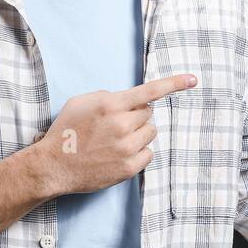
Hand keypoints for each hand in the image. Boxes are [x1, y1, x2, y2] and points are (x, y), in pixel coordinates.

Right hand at [36, 73, 197, 194]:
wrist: (53, 166)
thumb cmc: (66, 131)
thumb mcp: (81, 102)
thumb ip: (108, 96)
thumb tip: (129, 100)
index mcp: (111, 105)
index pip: (149, 92)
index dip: (174, 83)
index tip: (194, 79)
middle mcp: (122, 125)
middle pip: (148, 113)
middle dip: (136, 116)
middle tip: (115, 126)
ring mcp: (127, 148)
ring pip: (150, 133)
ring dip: (138, 134)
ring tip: (114, 142)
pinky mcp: (129, 168)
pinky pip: (148, 153)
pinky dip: (138, 153)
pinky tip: (117, 155)